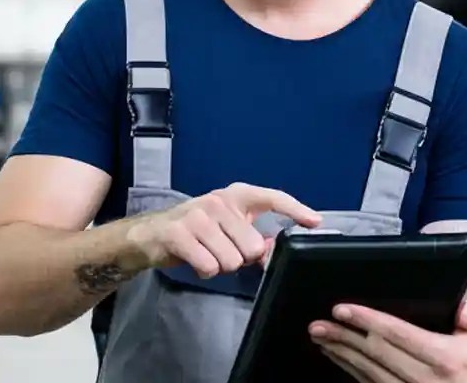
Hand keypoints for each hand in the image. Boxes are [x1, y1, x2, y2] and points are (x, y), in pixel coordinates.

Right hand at [126, 182, 319, 277]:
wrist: (150, 234)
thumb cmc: (195, 230)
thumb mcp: (226, 226)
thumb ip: (252, 235)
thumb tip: (272, 249)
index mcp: (236, 195)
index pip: (272, 197)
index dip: (295, 209)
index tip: (315, 221)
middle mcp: (219, 201)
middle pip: (253, 247)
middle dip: (240, 258)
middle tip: (221, 250)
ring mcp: (199, 216)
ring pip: (232, 261)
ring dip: (220, 265)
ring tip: (206, 253)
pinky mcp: (181, 234)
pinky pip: (210, 267)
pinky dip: (205, 270)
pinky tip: (195, 260)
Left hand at [308, 300, 466, 381]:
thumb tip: (456, 303)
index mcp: (445, 358)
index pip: (397, 334)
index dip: (367, 320)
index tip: (343, 309)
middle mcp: (424, 380)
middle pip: (375, 353)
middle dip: (344, 336)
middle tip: (320, 323)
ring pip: (367, 372)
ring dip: (341, 353)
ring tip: (321, 337)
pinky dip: (350, 370)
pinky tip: (338, 357)